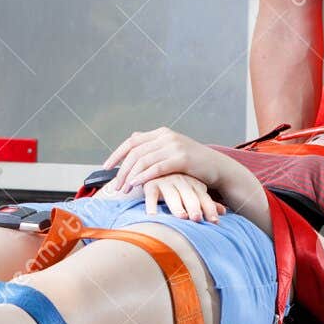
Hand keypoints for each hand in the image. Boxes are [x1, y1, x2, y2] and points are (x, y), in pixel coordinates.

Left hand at [105, 127, 220, 192]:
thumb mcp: (171, 153)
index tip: (106, 168)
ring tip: (124, 189)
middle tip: (116, 186)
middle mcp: (166, 136)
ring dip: (131, 175)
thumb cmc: (192, 165)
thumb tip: (133, 149)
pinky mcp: (182, 158)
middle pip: (135, 152)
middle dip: (122, 170)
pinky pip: (157, 167)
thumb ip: (154, 150)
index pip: (132, 141)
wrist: (217, 167)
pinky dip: (144, 176)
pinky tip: (136, 184)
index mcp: (161, 133)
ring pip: (144, 160)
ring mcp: (174, 145)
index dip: (117, 154)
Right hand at [142, 173, 224, 222]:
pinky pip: (151, 196)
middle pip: (189, 195)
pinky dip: (151, 205)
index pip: (204, 197)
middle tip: (198, 218)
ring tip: (182, 217)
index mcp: (193, 183)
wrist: (151, 171)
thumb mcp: (191, 193)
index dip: (209, 208)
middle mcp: (180, 181)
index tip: (215, 222)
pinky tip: (154, 216)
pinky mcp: (150, 184)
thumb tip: (224, 212)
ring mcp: (165, 181)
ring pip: (172, 195)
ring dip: (177, 206)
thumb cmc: (174, 187)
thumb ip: (205, 202)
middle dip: (194, 207)